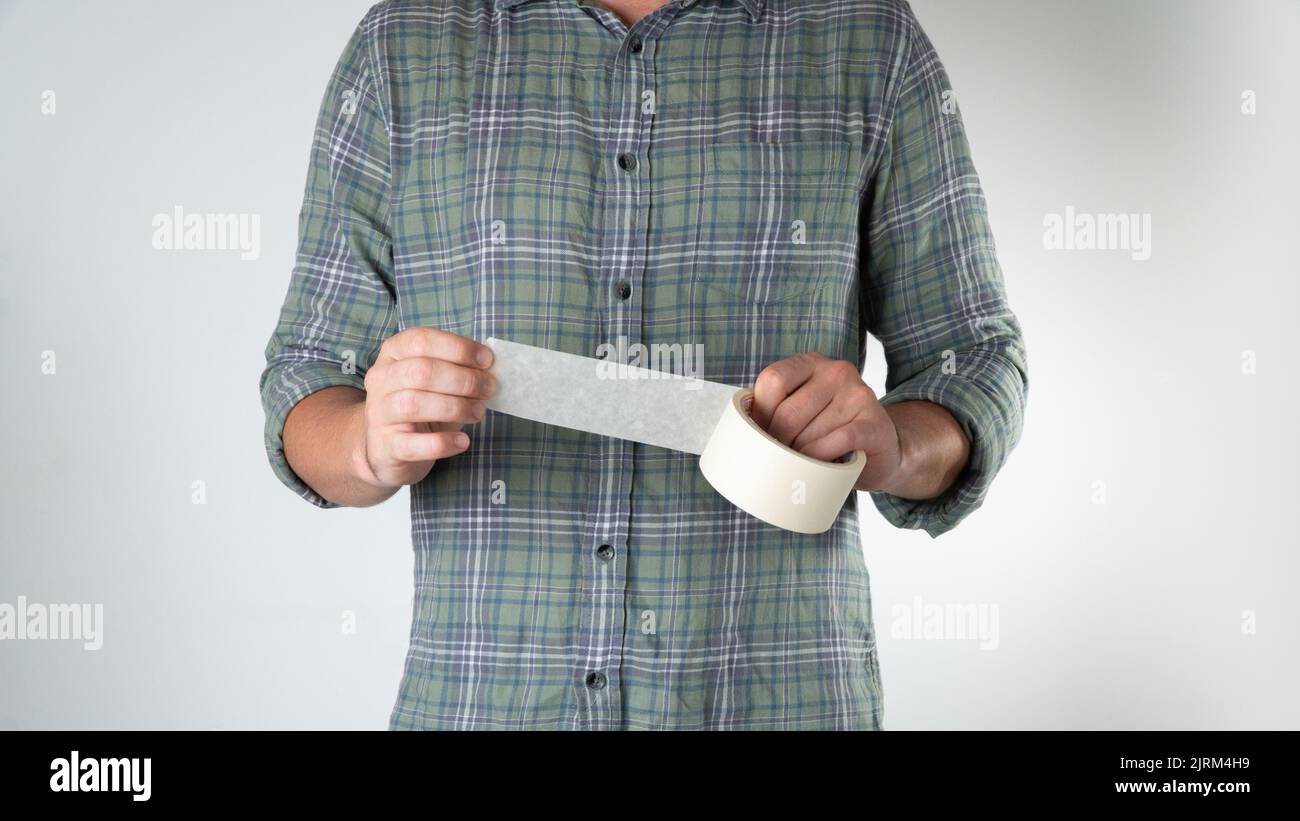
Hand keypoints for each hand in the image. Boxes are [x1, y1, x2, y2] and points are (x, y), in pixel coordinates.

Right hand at [357, 328, 495, 488]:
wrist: (388, 447)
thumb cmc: (422, 406)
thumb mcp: (436, 381)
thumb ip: (458, 368)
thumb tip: (490, 366)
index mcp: (393, 354)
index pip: (421, 340)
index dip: (458, 348)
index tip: (487, 360)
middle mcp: (380, 380)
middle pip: (421, 371)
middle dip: (463, 379)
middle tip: (489, 389)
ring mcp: (379, 413)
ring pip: (414, 404)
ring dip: (456, 407)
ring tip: (479, 412)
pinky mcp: (386, 447)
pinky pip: (413, 444)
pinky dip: (442, 443)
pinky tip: (463, 441)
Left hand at [751, 352, 902, 491]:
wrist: (883, 448)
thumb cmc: (832, 431)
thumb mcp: (803, 410)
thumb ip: (777, 409)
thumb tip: (741, 429)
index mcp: (811, 363)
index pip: (772, 381)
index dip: (761, 415)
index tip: (763, 435)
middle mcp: (837, 371)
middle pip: (786, 413)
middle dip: (778, 444)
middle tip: (781, 458)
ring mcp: (857, 394)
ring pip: (807, 435)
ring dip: (800, 457)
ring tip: (805, 462)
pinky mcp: (873, 422)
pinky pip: (833, 443)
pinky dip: (820, 460)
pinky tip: (822, 465)